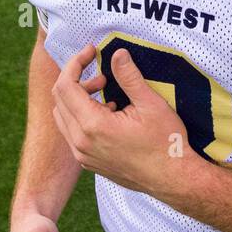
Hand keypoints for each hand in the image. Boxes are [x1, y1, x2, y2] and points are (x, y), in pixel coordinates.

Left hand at [51, 44, 201, 193]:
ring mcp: (83, 155)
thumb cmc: (166, 142)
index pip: (65, 85)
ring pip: (62, 117)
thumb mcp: (151, 104)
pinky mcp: (89, 163)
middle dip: (76, 79)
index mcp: (93, 125)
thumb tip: (117, 54)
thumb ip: (129, 77)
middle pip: (59, 99)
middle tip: (103, 75)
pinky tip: (109, 114)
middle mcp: (80, 142)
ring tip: (105, 93)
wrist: (172, 179)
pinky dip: (81, 116)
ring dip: (77, 99)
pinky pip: (72, 133)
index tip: (92, 52)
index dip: (75, 63)